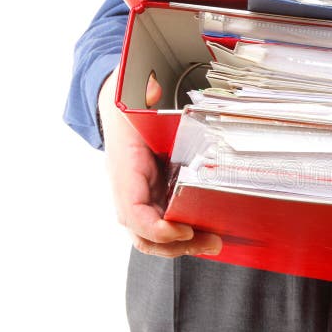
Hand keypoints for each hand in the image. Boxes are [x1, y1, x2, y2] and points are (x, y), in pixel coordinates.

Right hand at [98, 71, 221, 257]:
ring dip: (183, 245)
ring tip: (214, 243)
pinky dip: (184, 235)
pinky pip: (163, 224)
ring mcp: (139, 196)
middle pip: (143, 233)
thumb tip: (152, 86)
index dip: (155, 228)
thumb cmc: (129, 105)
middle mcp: (127, 188)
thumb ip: (144, 91)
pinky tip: (208, 233)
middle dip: (176, 245)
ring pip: (153, 235)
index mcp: (123, 167)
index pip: (132, 211)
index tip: (182, 230)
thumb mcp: (134, 95)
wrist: (118, 107)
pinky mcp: (153, 197)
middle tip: (210, 241)